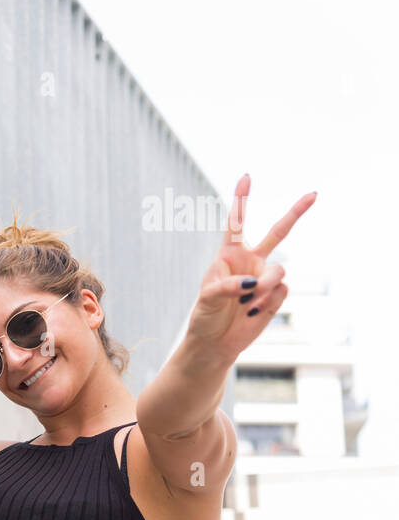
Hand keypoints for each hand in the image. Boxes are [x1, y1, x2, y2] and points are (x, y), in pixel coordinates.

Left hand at [186, 174, 316, 360]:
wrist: (216, 343)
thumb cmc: (205, 317)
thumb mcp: (208, 298)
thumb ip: (228, 286)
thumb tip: (254, 281)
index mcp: (229, 255)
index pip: (236, 223)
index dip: (241, 200)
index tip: (246, 176)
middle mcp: (251, 261)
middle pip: (278, 232)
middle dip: (296, 213)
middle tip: (314, 194)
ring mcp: (266, 277)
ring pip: (279, 271)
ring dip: (265, 286)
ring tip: (247, 302)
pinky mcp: (276, 295)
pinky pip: (282, 290)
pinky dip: (268, 300)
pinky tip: (253, 310)